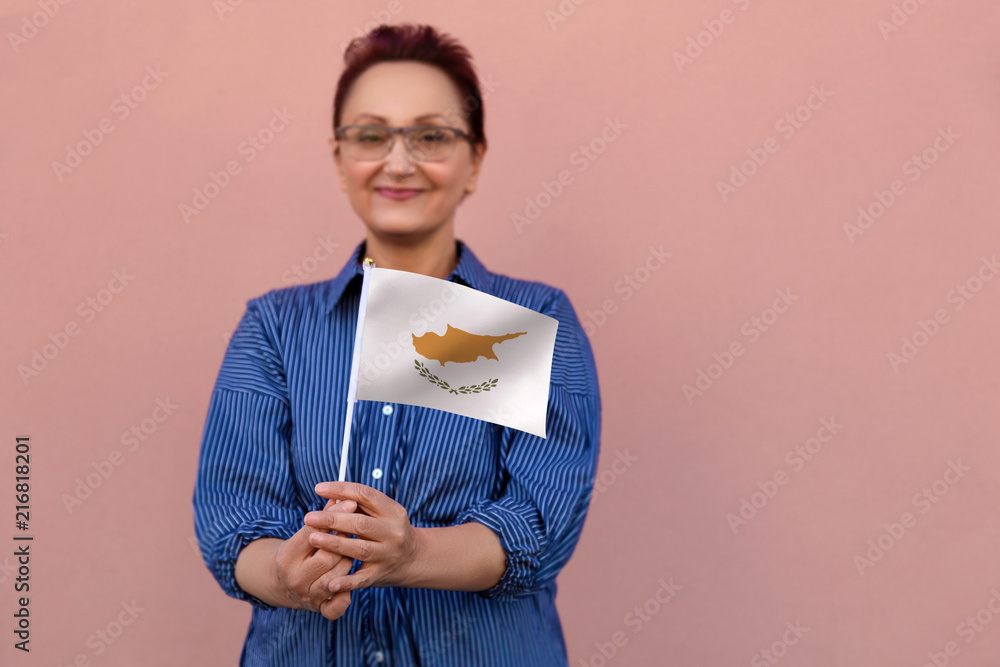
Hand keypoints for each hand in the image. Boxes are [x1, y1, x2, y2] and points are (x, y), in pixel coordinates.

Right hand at [272, 499, 357, 619]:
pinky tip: (350, 581)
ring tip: (350, 552)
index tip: (352, 502)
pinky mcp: (319, 609)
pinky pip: (336, 606)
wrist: (281, 584)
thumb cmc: (299, 551)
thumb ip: (323, 516)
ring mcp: (308, 596)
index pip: (313, 532)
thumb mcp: (303, 533)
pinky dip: (345, 595)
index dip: (334, 516)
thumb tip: (341, 496)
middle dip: (343, 541)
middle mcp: (295, 578)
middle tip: (352, 531)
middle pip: (327, 557)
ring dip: (348, 563)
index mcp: (287, 555)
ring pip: (337, 578)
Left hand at [305, 482, 418, 594]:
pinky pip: (362, 579)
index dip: (341, 490)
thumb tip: (330, 496)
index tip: (318, 489)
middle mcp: (393, 533)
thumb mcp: (382, 514)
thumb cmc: (388, 530)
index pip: (366, 495)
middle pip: (361, 524)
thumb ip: (358, 505)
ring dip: (335, 543)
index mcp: (393, 511)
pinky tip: (330, 583)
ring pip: (360, 549)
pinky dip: (346, 582)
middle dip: (333, 519)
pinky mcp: (381, 574)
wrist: (413, 559)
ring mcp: (388, 555)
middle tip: (309, 517)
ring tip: (313, 538)